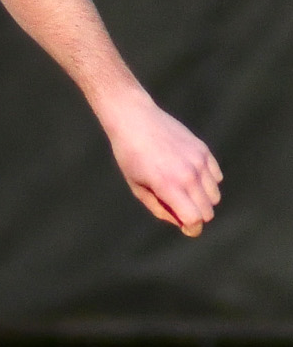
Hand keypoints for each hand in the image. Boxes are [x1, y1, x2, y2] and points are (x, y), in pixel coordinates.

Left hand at [102, 93, 222, 236]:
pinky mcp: (204, 150)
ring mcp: (199, 161)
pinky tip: (188, 174)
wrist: (134, 119)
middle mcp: (189, 174)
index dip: (191, 228)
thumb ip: (160, 209)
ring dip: (202, 199)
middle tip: (176, 205)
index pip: (195, 219)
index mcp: (169, 185)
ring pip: (214, 196)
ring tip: (180, 188)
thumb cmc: (129, 155)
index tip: (183, 225)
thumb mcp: (137, 187)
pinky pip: (217, 177)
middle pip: (208, 211)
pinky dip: (207, 182)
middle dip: (194, 215)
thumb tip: (182, 223)